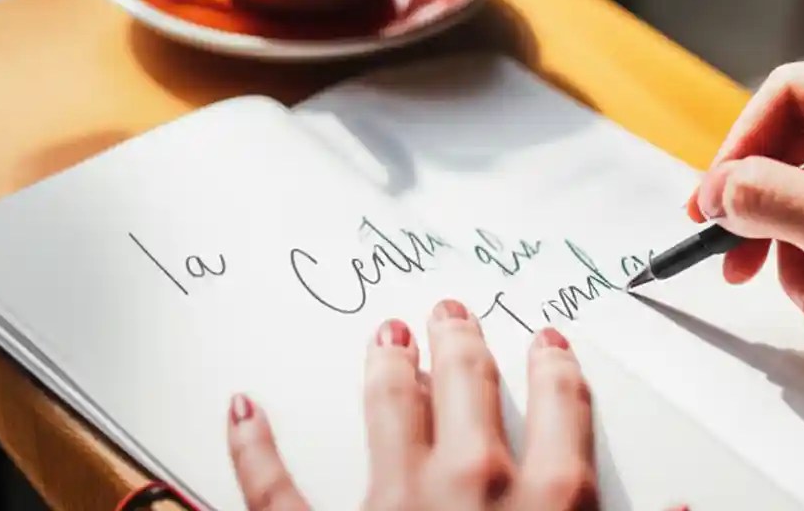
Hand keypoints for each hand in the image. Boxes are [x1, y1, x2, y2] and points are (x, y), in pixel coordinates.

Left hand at [227, 300, 598, 509]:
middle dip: (462, 341)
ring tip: (386, 334)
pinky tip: (242, 408)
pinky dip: (253, 447)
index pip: (562, 414)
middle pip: (469, 388)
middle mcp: (470, 492)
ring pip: (387, 409)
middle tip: (452, 311)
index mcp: (546, 509)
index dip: (556, 371)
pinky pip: (277, 492)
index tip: (548, 344)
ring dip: (385, 365)